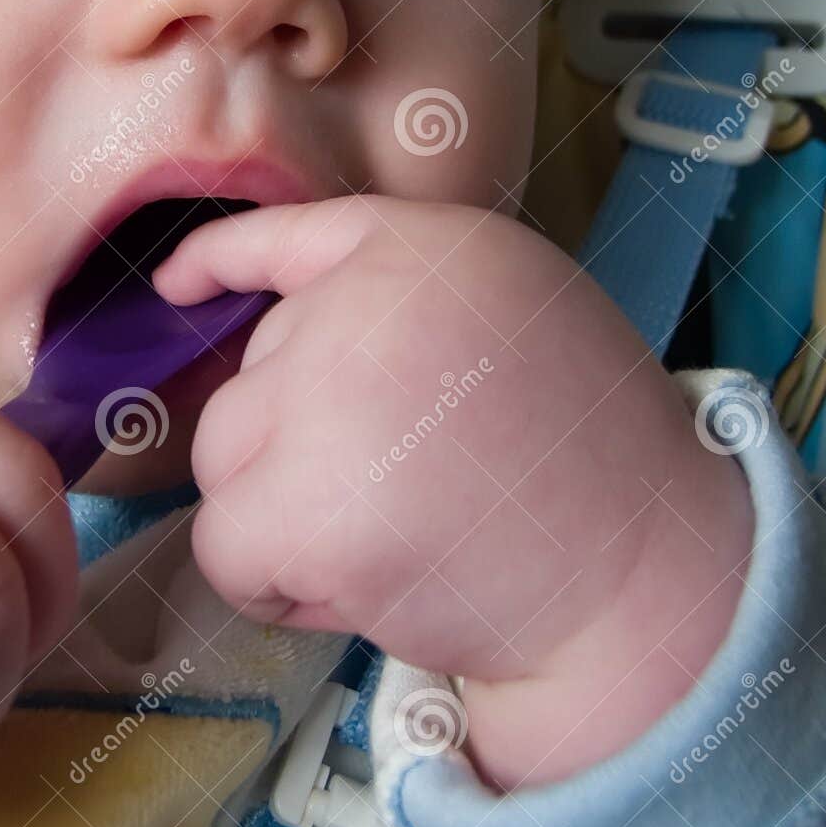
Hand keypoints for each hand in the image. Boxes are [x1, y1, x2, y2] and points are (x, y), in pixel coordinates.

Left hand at [155, 197, 752, 789]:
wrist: (648, 580)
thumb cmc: (590, 466)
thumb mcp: (516, 321)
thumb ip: (406, 310)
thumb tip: (279, 343)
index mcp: (431, 246)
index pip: (290, 235)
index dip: (221, 261)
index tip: (177, 286)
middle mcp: (369, 302)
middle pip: (250, 376)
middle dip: (298, 450)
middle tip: (408, 496)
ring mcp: (332, 398)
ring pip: (225, 460)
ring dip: (287, 516)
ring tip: (399, 541)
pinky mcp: (308, 505)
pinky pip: (224, 547)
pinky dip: (275, 585)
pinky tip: (365, 590)